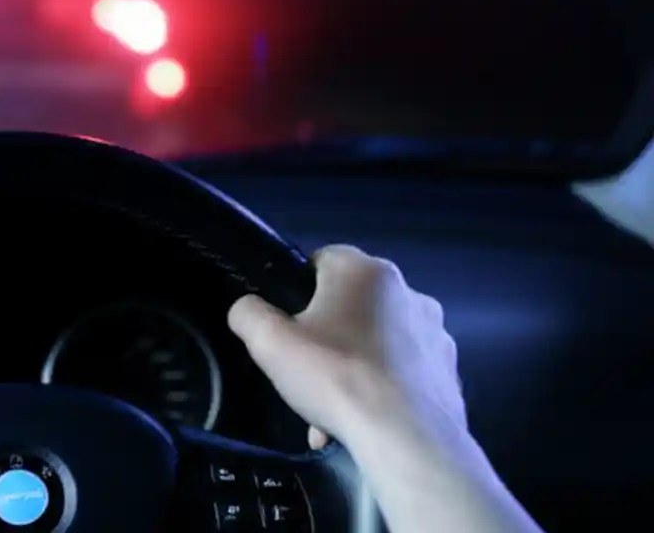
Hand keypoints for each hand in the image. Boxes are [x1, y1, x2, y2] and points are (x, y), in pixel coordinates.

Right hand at [228, 244, 463, 449]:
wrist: (406, 436)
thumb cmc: (336, 376)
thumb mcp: (269, 342)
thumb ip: (248, 314)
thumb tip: (247, 309)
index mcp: (365, 270)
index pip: (322, 260)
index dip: (298, 291)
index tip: (288, 325)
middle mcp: (408, 290)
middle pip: (352, 305)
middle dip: (328, 336)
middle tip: (307, 373)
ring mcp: (436, 331)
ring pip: (379, 342)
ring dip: (355, 367)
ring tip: (335, 409)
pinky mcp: (450, 369)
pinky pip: (406, 372)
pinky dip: (385, 389)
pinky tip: (366, 419)